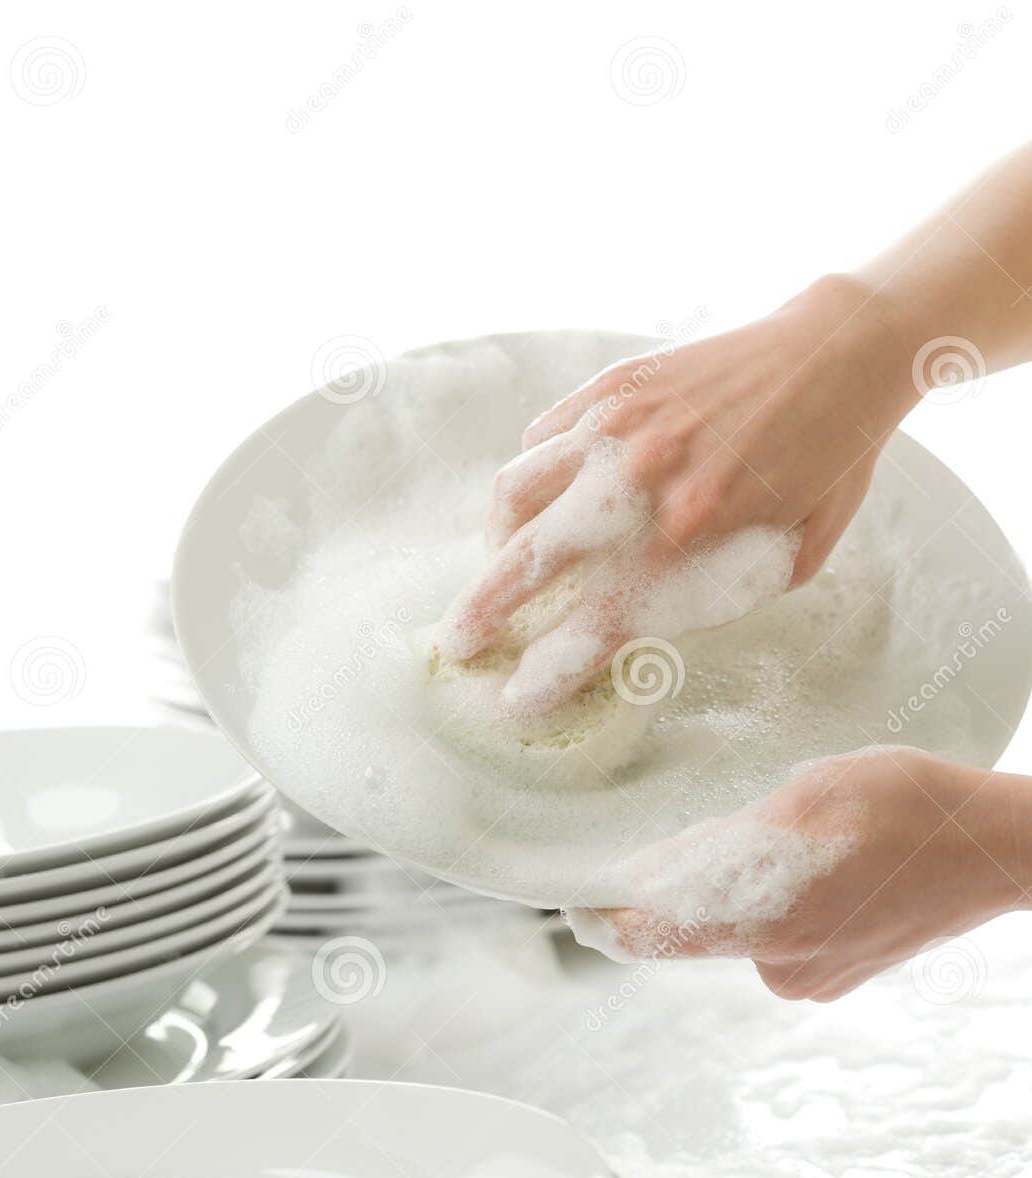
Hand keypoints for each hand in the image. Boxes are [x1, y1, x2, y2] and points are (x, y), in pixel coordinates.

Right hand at [439, 275, 911, 714]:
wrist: (842, 351)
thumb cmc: (830, 465)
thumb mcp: (790, 558)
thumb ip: (718, 593)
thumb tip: (649, 622)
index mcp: (686, 538)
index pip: (592, 626)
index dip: (546, 674)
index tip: (514, 702)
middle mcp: (638, 483)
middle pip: (528, 561)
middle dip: (481, 612)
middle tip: (458, 643)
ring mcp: (618, 427)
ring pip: (516, 490)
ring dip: (497, 539)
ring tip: (500, 560)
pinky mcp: (614, 385)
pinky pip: (543, 437)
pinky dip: (531, 474)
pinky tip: (543, 495)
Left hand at [568, 749, 1031, 1001]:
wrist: (1000, 851)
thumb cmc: (914, 809)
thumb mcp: (810, 796)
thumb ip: (727, 841)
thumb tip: (656, 873)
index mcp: (767, 925)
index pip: (651, 937)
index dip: (602, 917)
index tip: (569, 896)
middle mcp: (781, 965)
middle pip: (694, 928)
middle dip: (685, 885)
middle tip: (705, 831)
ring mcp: (812, 975)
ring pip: (739, 927)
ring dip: (742, 889)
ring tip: (797, 838)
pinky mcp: (836, 975)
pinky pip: (779, 936)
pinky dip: (781, 902)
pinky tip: (824, 865)